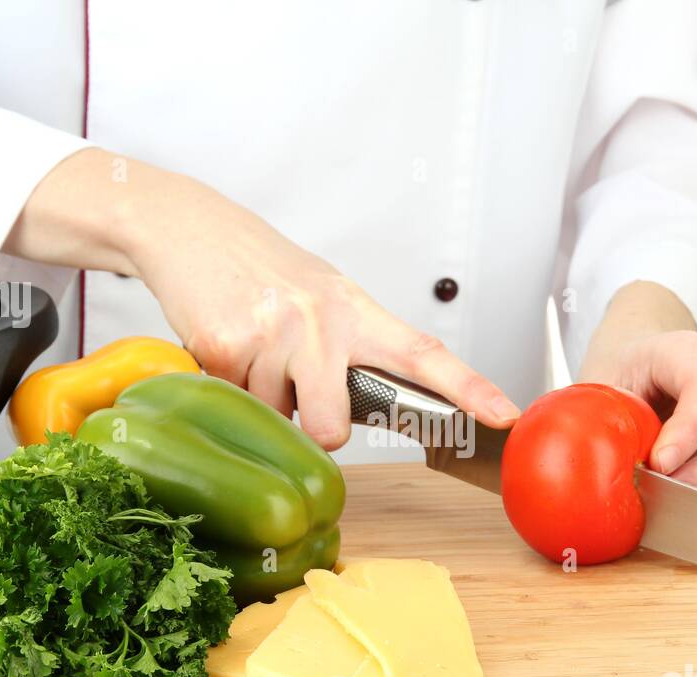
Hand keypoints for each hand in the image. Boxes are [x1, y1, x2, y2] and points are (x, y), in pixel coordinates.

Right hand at [5, 148, 519, 448]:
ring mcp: (273, 334)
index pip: (424, 355)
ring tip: (255, 348)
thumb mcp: (325, 299)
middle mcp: (321, 322)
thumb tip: (376, 412)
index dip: (468, 389)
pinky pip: (234, 402)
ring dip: (264, 398)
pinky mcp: (224, 345)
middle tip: (298, 392)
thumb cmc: (265, 270)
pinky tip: (227, 344)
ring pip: (277, 418)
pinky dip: (228, 386)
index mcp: (356, 312)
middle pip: (333, 425)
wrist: (192, 228)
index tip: (504, 414)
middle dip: (316, 428)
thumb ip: (354, 350)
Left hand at [578, 281, 696, 493]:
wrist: (640, 364)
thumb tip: (599, 466)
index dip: (688, 432)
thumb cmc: (622, 373)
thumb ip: (605, 420)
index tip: (659, 465)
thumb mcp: (602, 388)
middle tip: (670, 490)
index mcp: (685, 350)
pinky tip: (686, 490)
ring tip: (672, 494)